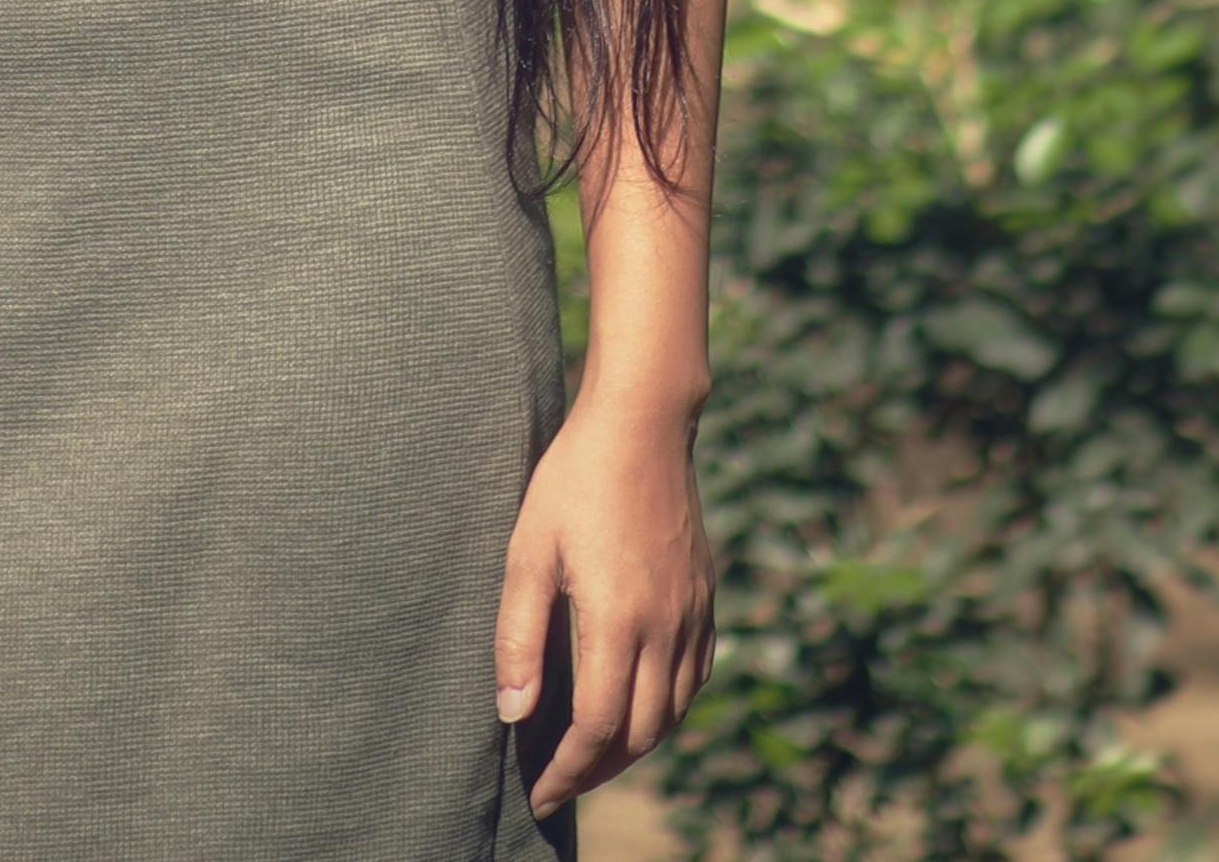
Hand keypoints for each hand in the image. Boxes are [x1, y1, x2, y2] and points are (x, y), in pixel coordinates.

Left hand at [495, 378, 715, 818]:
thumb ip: (519, 638)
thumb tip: (514, 715)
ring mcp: (692, 613)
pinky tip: (639, 709)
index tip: (539, 795)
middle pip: (639, 733)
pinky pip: (694, 677)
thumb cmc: (573, 482)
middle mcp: (664, 627)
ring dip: (633, 747)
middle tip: (558, 785)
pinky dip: (667, 710)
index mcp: (617, 620)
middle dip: (596, 771)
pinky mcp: (705, 596)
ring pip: (673, 712)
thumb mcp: (527, 553)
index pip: (596, 728)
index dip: (566, 771)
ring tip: (591, 760)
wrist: (642, 423)